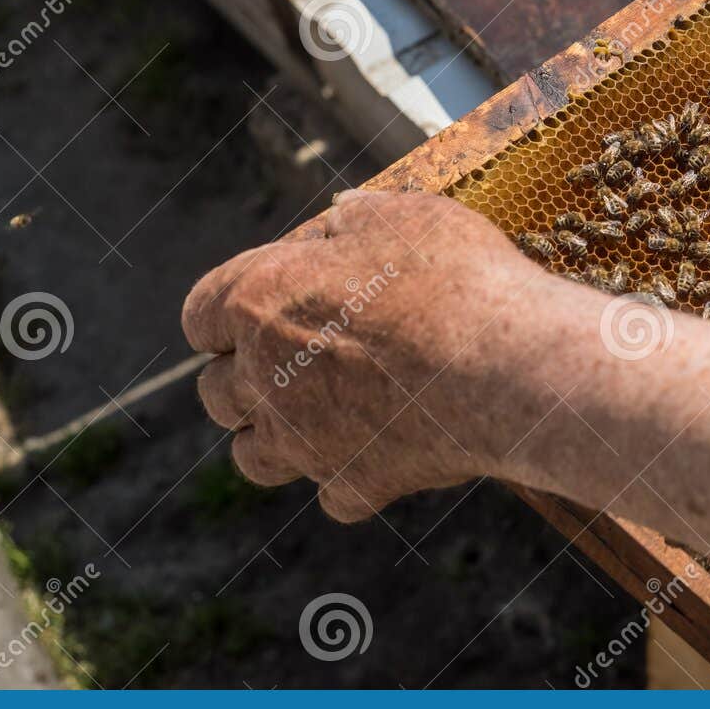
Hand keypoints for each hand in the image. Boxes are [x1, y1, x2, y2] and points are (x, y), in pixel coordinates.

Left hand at [182, 191, 561, 520]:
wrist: (508, 364)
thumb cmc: (453, 277)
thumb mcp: (404, 216)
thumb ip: (357, 218)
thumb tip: (341, 215)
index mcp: (260, 300)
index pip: (201, 312)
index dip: (228, 308)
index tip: (265, 302)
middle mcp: (265, 378)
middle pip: (216, 392)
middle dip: (246, 375)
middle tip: (298, 356)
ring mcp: (306, 440)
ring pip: (253, 456)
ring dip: (275, 436)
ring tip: (320, 414)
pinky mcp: (356, 483)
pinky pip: (333, 493)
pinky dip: (350, 475)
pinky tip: (384, 450)